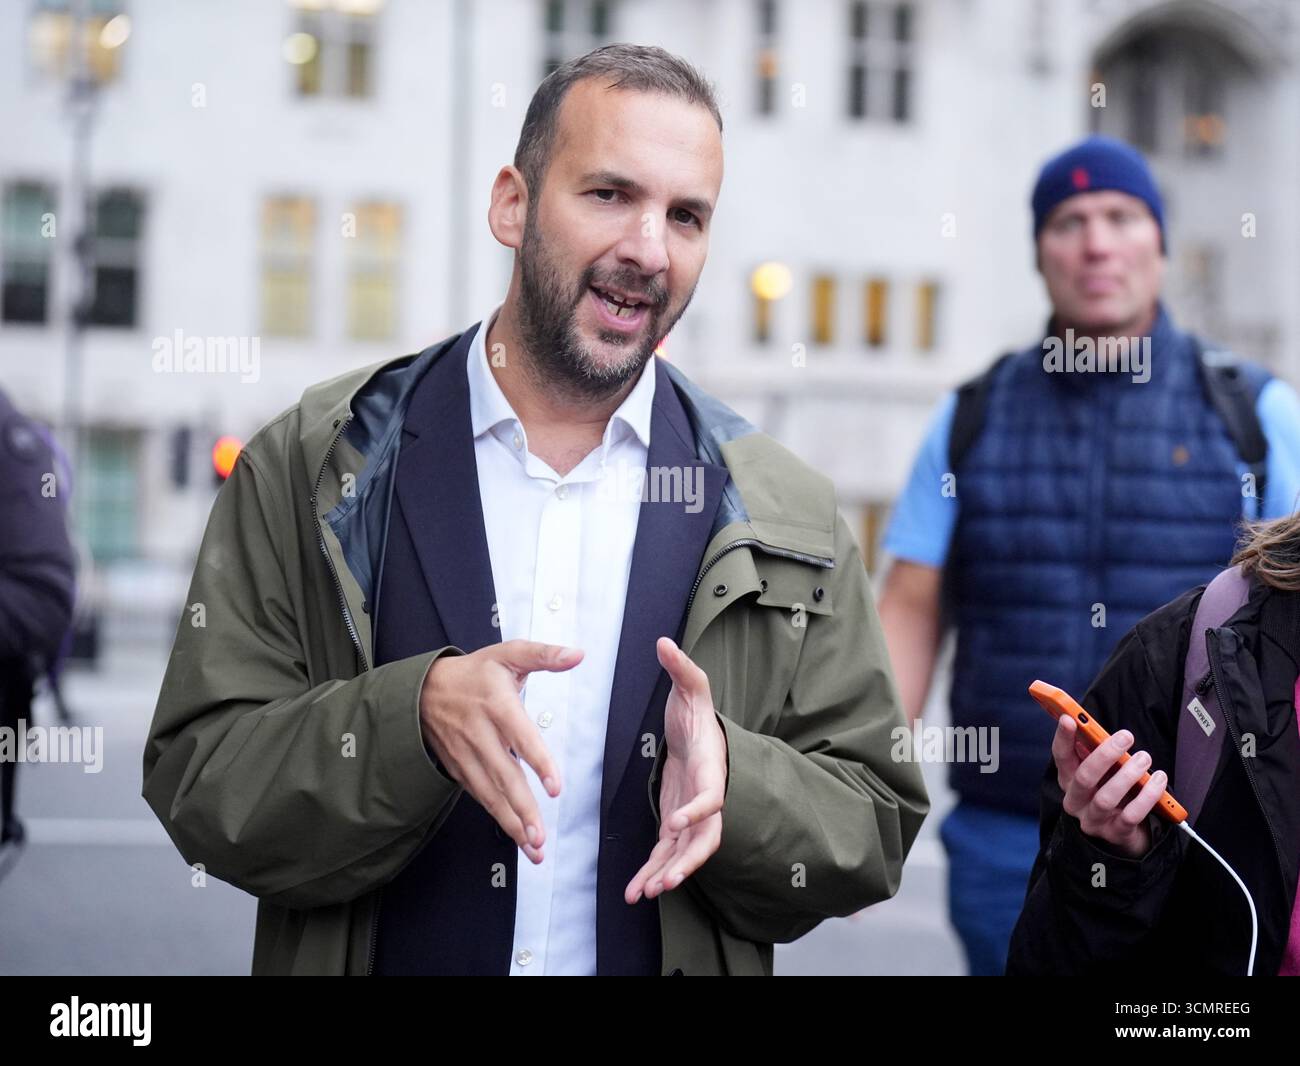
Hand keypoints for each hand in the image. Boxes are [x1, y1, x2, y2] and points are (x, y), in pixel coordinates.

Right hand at [420, 640, 581, 864]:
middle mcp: (481, 734)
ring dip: (512, 823)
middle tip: (540, 835)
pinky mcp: (462, 771)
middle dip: (522, 808)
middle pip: (504, 776)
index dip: (538, 762)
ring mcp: (468, 756)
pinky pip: (482, 798)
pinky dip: (500, 819)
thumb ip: (544, 655)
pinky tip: (518, 836)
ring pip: (491, 794)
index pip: (520, 737)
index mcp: (497, 705)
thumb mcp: (507, 655)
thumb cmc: (473, 673)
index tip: (555, 786)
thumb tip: (577, 655)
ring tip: (533, 846)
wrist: (423, 690)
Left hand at [625, 637, 726, 902]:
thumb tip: (664, 641)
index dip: (698, 809)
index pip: (711, 794)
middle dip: (687, 861)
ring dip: (666, 875)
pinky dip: (653, 873)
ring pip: (685, 854)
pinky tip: (635, 891)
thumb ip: (681, 668)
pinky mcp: (674, 823)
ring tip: (643, 893)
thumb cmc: (696, 711)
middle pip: (705, 838)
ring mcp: (691, 815)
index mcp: (711, 768)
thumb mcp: (690, 687)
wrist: (698, 734)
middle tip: (667, 880)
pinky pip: (666, 855)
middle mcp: (706, 798)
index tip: (677, 820)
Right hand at [1052, 715, 1166, 858]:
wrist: (1122, 832)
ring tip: (1144, 758)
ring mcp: (1093, 819)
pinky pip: (1130, 815)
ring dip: (1127, 775)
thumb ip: (1096, 753)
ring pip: (1106, 798)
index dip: (1063, 737)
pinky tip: (1158, 780)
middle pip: (1084, 777)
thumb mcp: (1101, 771)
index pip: (1061, 757)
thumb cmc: (1112, 790)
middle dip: (1105, 754)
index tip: (1069, 718)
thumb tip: (1097, 730)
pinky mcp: (1115, 833)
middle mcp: (1075, 800)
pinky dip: (1146, 796)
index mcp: (1068, 780)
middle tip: (1126, 737)